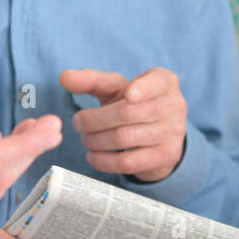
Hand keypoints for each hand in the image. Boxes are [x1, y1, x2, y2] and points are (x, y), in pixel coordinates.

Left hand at [60, 67, 187, 181]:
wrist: (159, 134)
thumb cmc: (133, 103)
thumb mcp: (116, 87)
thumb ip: (91, 80)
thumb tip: (64, 77)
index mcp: (164, 82)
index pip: (157, 82)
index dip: (144, 88)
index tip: (129, 95)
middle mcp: (174, 105)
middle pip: (128, 113)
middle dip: (94, 119)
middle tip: (77, 123)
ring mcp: (172, 133)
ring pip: (124, 138)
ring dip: (95, 140)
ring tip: (85, 138)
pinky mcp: (165, 156)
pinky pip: (128, 162)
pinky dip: (103, 160)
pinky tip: (93, 156)